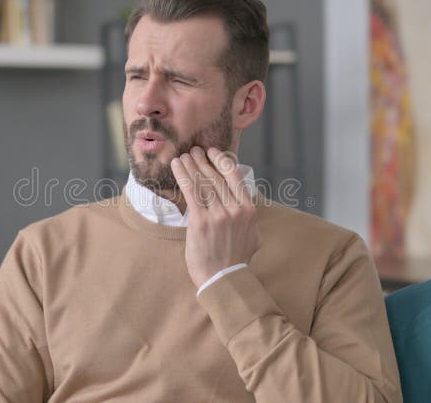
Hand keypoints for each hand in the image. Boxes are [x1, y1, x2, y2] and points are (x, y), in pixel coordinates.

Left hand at [171, 146, 261, 288]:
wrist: (223, 278)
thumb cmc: (236, 259)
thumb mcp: (253, 235)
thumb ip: (249, 217)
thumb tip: (245, 204)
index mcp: (248, 210)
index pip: (235, 177)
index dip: (222, 161)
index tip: (213, 152)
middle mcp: (235, 209)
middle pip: (215, 177)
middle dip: (203, 161)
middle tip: (194, 151)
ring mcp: (218, 214)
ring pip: (202, 182)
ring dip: (191, 165)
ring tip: (183, 156)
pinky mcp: (200, 221)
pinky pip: (190, 192)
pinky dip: (182, 176)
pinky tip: (176, 166)